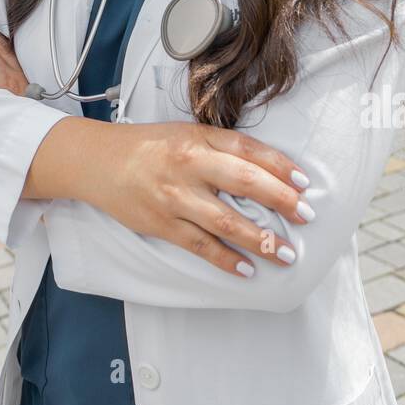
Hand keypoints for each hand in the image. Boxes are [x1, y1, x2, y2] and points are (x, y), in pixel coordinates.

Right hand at [82, 120, 312, 276]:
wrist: (98, 160)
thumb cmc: (149, 146)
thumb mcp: (186, 134)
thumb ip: (222, 148)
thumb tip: (267, 170)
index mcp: (198, 138)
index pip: (249, 149)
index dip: (280, 166)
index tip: (304, 183)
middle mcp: (189, 165)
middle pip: (245, 182)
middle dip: (281, 201)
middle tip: (306, 216)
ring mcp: (174, 196)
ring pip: (226, 221)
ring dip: (261, 240)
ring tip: (287, 254)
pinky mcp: (161, 223)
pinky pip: (199, 245)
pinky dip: (225, 259)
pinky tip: (246, 270)